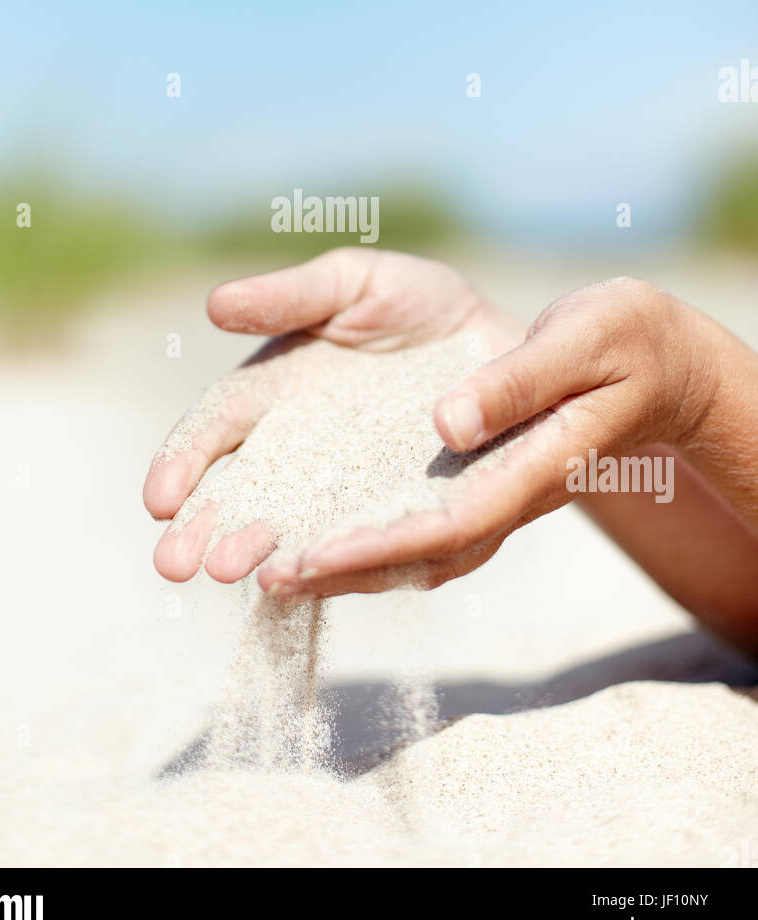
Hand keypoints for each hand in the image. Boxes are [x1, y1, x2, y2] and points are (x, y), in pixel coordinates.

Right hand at [144, 248, 520, 583]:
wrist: (515, 347)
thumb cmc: (422, 307)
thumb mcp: (354, 285)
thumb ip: (289, 297)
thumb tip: (214, 305)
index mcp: (274, 391)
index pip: (215, 430)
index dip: (184, 462)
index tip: (158, 498)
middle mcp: (301, 450)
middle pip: (243, 492)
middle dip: (208, 527)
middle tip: (175, 563)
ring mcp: (350, 487)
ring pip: (296, 525)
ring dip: (262, 551)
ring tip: (234, 573)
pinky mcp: (403, 514)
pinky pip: (368, 541)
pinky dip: (337, 562)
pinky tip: (305, 580)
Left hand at [262, 277, 716, 599]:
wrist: (654, 357)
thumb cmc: (625, 339)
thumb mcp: (583, 341)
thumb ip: (519, 381)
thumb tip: (448, 425)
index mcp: (537, 468)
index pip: (452, 526)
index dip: (380, 548)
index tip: (313, 555)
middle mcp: (509, 497)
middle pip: (421, 557)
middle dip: (344, 573)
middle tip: (265, 579)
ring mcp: (496, 496)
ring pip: (414, 552)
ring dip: (344, 566)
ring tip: (269, 571)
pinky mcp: (480, 481)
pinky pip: (417, 524)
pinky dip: (365, 539)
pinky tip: (310, 532)